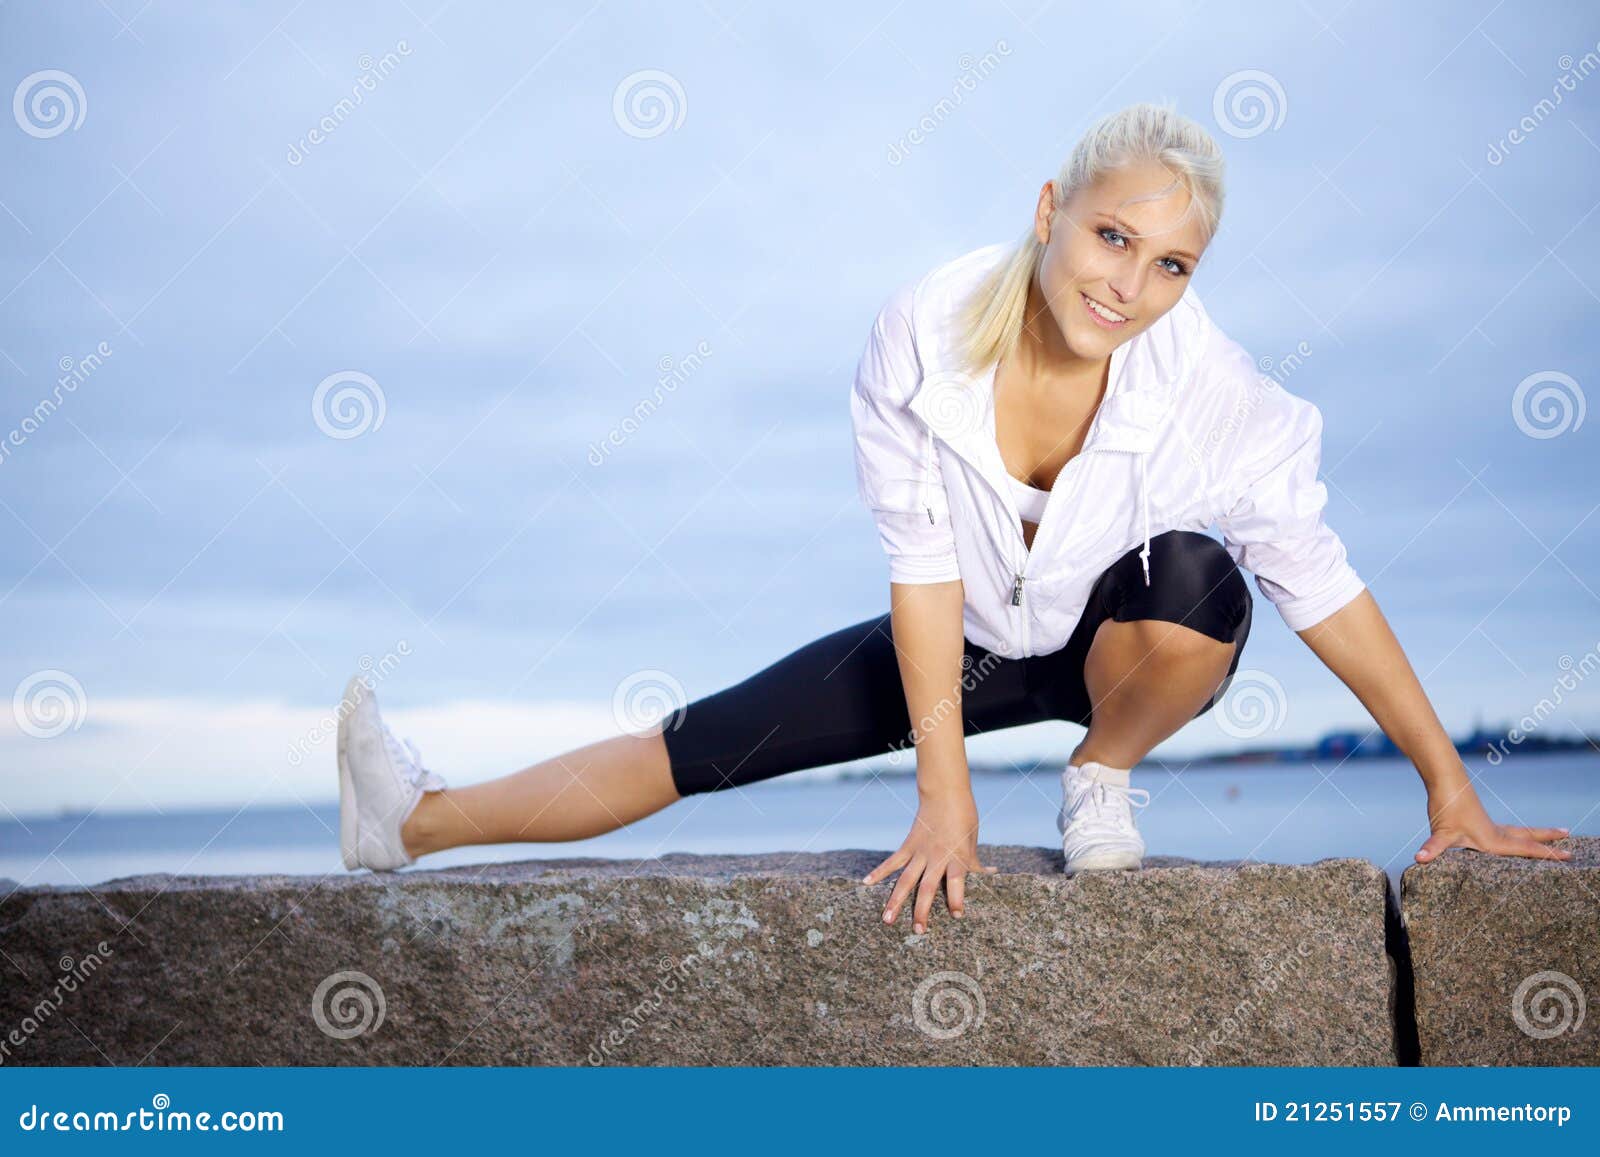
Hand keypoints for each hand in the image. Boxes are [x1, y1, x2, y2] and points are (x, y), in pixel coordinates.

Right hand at [862, 791, 997, 932]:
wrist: (945, 793)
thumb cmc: (964, 818)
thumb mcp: (973, 842)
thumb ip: (975, 862)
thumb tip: (991, 873)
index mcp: (957, 857)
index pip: (958, 881)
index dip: (957, 898)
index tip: (957, 916)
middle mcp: (937, 857)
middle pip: (927, 887)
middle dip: (922, 910)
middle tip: (918, 930)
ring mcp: (920, 852)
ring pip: (906, 880)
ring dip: (895, 900)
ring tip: (887, 920)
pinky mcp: (908, 845)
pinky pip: (892, 861)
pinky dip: (879, 872)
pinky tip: (866, 883)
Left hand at [1415, 782, 1570, 863]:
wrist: (1444, 778)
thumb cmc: (1446, 806)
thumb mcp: (1440, 831)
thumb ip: (1433, 848)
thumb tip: (1419, 859)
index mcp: (1493, 840)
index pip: (1527, 850)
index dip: (1547, 854)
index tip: (1570, 856)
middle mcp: (1495, 833)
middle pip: (1528, 838)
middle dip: (1549, 842)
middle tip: (1571, 843)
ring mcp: (1488, 825)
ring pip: (1519, 832)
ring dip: (1536, 834)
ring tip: (1556, 834)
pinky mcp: (1478, 820)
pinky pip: (1506, 831)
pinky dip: (1518, 834)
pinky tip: (1514, 836)